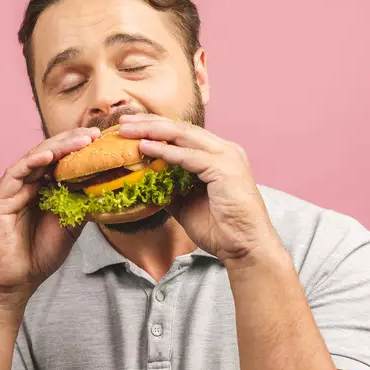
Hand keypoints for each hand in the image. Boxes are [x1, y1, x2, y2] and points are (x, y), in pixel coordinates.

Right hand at [0, 127, 101, 306]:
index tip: (102, 142)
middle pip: (49, 154)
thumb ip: (81, 204)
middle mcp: (26, 185)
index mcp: (41, 189)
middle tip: (94, 134)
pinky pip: (16, 174)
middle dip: (71, 142)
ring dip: (57, 148)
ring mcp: (11, 190)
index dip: (79, 150)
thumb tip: (104, 186)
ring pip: (34, 159)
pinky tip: (50, 157)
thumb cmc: (39, 255)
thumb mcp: (70, 226)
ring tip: (79, 140)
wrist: (16, 281)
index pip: (61, 162)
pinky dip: (32, 162)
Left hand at [119, 114, 279, 264]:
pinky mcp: (224, 168)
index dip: (155, 128)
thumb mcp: (186, 203)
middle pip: (181, 128)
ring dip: (152, 131)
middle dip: (149, 122)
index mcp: (218, 155)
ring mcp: (227, 156)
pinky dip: (165, 151)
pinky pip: (189, 156)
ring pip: (183, 135)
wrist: (245, 248)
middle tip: (123, 121)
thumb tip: (144, 181)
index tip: (130, 128)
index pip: (183, 134)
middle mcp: (224, 149)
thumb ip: (169, 187)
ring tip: (128, 130)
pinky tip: (145, 148)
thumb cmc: (221, 229)